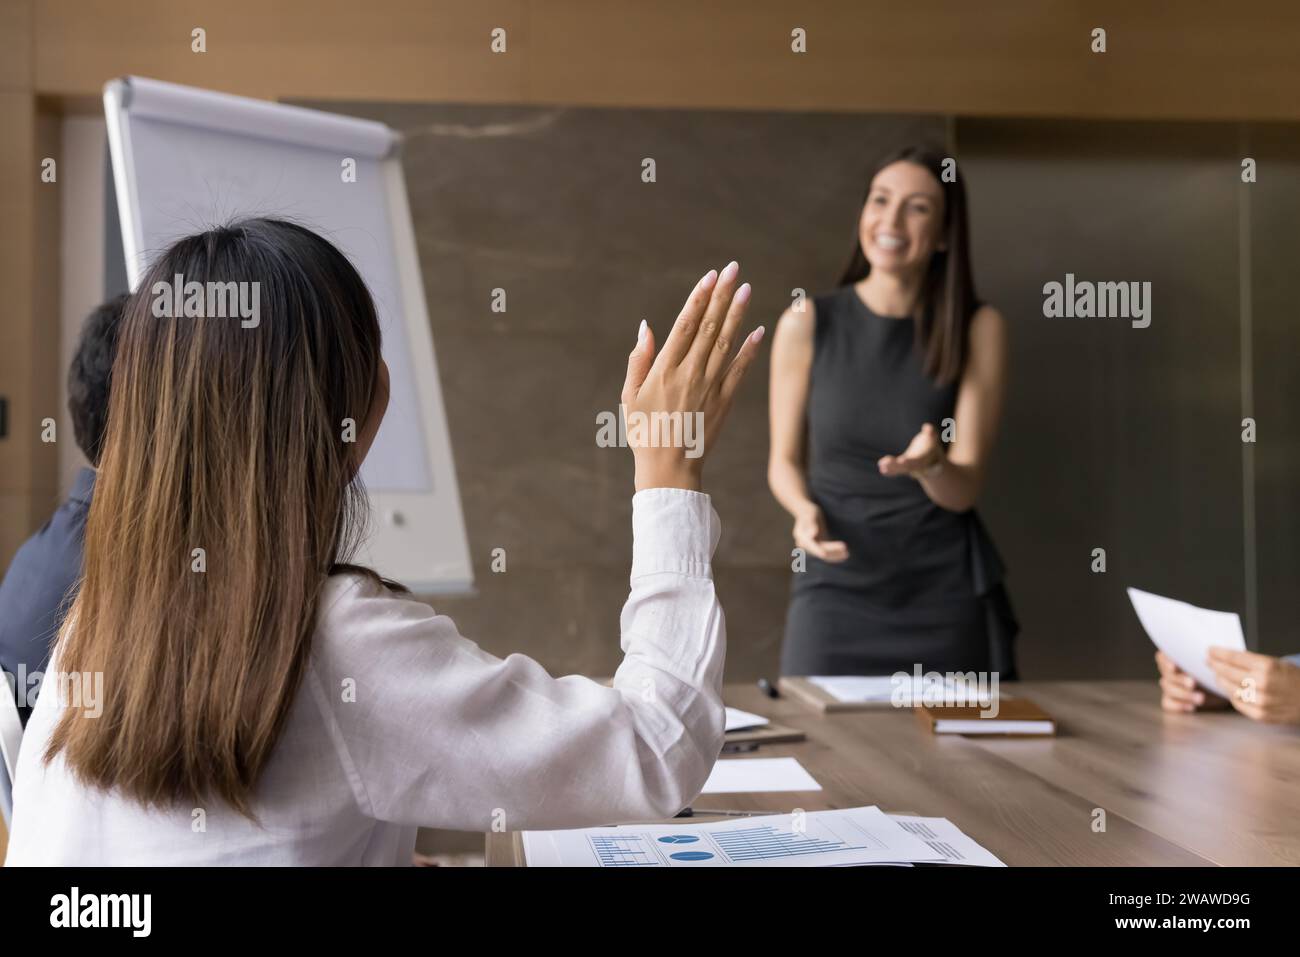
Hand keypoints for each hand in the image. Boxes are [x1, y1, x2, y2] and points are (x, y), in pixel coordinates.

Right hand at [622, 262, 763, 491]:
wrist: (668, 470)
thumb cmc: (644, 433)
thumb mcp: (630, 396)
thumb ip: (639, 360)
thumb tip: (647, 326)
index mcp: (664, 370)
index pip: (685, 325)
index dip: (698, 298)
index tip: (709, 276)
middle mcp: (689, 374)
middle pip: (709, 327)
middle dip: (721, 295)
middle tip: (733, 269)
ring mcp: (709, 387)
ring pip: (726, 343)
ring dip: (737, 314)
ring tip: (746, 288)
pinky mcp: (724, 402)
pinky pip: (739, 372)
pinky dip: (749, 350)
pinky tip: (758, 330)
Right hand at [792, 503, 848, 562]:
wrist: (805, 512)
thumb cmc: (808, 511)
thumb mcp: (810, 515)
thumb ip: (810, 524)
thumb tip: (812, 534)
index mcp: (801, 537)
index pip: (815, 548)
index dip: (827, 549)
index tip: (840, 548)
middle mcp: (804, 544)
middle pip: (821, 552)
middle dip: (833, 552)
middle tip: (846, 550)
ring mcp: (810, 547)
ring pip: (824, 555)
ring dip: (835, 555)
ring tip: (847, 554)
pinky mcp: (817, 546)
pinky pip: (826, 553)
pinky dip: (834, 554)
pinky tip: (844, 554)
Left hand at [878, 423, 943, 478]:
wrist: (932, 459)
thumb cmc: (932, 444)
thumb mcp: (933, 438)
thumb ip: (931, 433)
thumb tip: (928, 427)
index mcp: (926, 459)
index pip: (919, 461)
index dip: (912, 461)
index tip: (902, 461)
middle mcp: (918, 466)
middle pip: (909, 466)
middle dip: (899, 465)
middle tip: (889, 464)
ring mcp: (910, 467)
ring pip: (901, 468)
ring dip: (892, 467)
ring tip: (881, 465)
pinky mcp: (904, 467)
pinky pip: (896, 469)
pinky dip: (889, 469)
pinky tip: (880, 465)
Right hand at [1155, 651, 1228, 712]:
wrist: (1227, 690)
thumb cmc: (1218, 672)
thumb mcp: (1215, 663)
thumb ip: (1208, 658)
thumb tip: (1212, 652)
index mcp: (1176, 659)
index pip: (1162, 658)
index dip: (1166, 661)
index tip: (1174, 666)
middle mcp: (1170, 672)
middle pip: (1167, 675)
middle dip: (1179, 679)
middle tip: (1193, 683)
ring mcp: (1170, 687)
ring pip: (1168, 689)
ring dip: (1184, 694)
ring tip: (1201, 698)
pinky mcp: (1172, 701)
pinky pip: (1167, 703)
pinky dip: (1178, 705)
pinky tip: (1191, 707)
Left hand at [1206, 647, 1299, 724]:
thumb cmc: (1293, 679)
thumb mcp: (1276, 663)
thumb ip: (1252, 661)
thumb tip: (1226, 657)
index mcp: (1267, 667)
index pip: (1234, 658)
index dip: (1218, 653)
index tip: (1210, 650)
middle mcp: (1263, 684)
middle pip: (1228, 673)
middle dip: (1216, 665)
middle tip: (1208, 661)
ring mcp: (1261, 701)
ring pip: (1230, 689)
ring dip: (1221, 681)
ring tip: (1217, 674)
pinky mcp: (1261, 715)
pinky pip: (1238, 703)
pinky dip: (1231, 695)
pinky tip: (1229, 689)